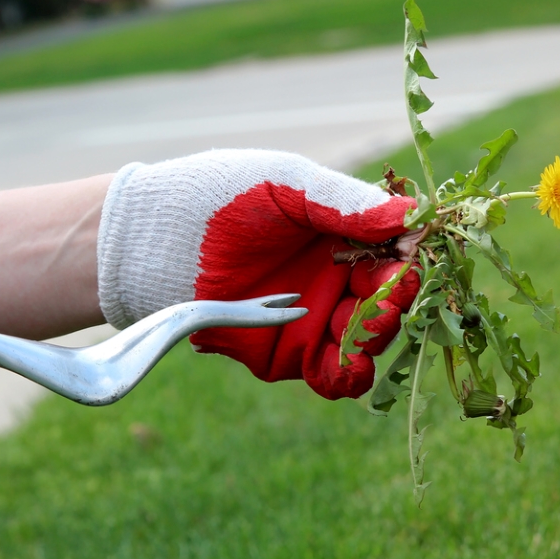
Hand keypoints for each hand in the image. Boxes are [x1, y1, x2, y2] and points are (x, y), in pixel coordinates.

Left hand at [97, 150, 419, 398]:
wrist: (147, 241)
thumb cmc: (216, 196)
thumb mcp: (284, 183)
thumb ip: (344, 201)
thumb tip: (411, 215)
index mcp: (340, 231)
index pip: (394, 248)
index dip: (408, 252)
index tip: (410, 251)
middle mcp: (334, 276)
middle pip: (391, 297)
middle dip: (397, 297)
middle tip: (389, 293)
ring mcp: (313, 318)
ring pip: (369, 338)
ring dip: (378, 334)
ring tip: (363, 324)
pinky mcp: (286, 355)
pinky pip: (333, 375)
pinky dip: (351, 374)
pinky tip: (352, 361)